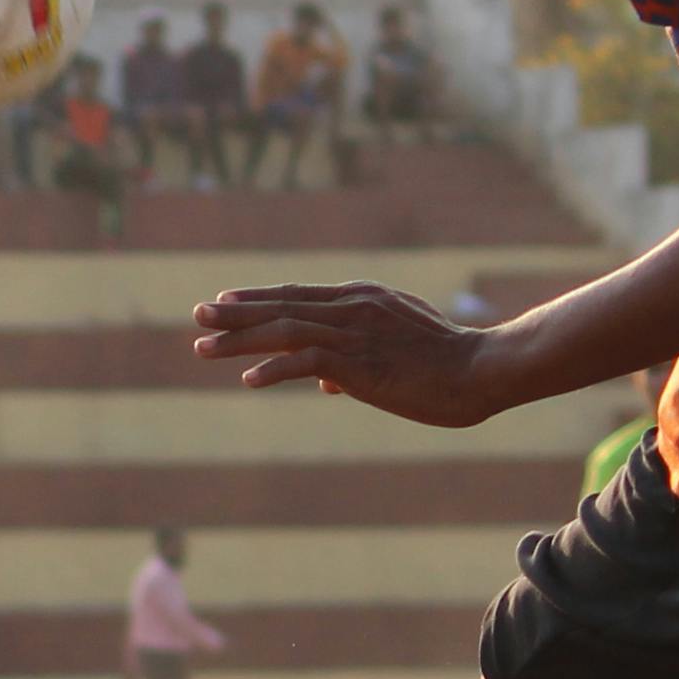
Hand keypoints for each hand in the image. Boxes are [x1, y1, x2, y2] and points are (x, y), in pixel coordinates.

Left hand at [186, 280, 507, 425]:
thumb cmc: (444, 364)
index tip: (225, 302)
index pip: (298, 295)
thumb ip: (356, 358)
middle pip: (282, 306)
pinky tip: (249, 379)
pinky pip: (306, 361)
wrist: (480, 370)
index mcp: (361, 298)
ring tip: (203, 349)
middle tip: (198, 316)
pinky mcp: (359, 362)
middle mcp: (352, 307)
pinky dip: (274, 368)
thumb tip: (325, 384)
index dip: (258, 299)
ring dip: (240, 340)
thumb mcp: (396, 349)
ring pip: (284, 330)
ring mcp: (354, 332)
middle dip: (235, 313)